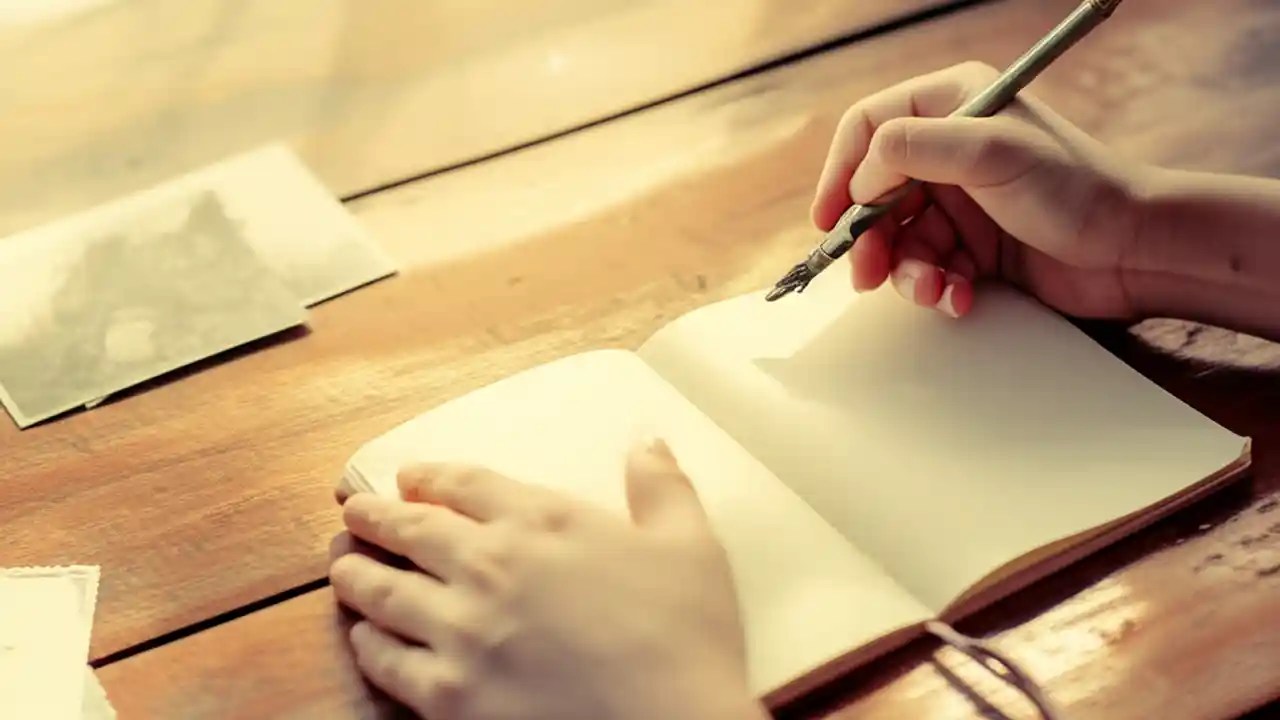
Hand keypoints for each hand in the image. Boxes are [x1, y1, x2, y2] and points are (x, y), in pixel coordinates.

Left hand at [329, 439, 767, 719]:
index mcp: (542, 520)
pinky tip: (364, 637)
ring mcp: (462, 631)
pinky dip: (369, 645)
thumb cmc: (686, 638)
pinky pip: (389, 663)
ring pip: (386, 593)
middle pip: (410, 531)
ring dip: (358, 575)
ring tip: (343, 567)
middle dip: (375, 517)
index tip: (410, 476)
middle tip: (354, 512)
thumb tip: (647, 442)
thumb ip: (662, 488)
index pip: (464, 484)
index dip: (429, 476)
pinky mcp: (450, 694)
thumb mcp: (690, 545)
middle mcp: (489, 565)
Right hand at [812, 61, 1150, 319]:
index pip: (869, 128)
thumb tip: (860, 178)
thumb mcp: (989, 151)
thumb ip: (912, 149)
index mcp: (952, 104)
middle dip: (872, 238)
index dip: (841, 172)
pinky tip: (961, 296)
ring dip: (908, 272)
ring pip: (900, 239)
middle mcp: (951, 150)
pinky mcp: (975, 246)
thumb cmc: (1077, 187)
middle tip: (869, 274)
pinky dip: (938, 287)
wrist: (1135, 249)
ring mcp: (962, 201)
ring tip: (932, 289)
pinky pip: (930, 268)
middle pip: (875, 194)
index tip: (831, 218)